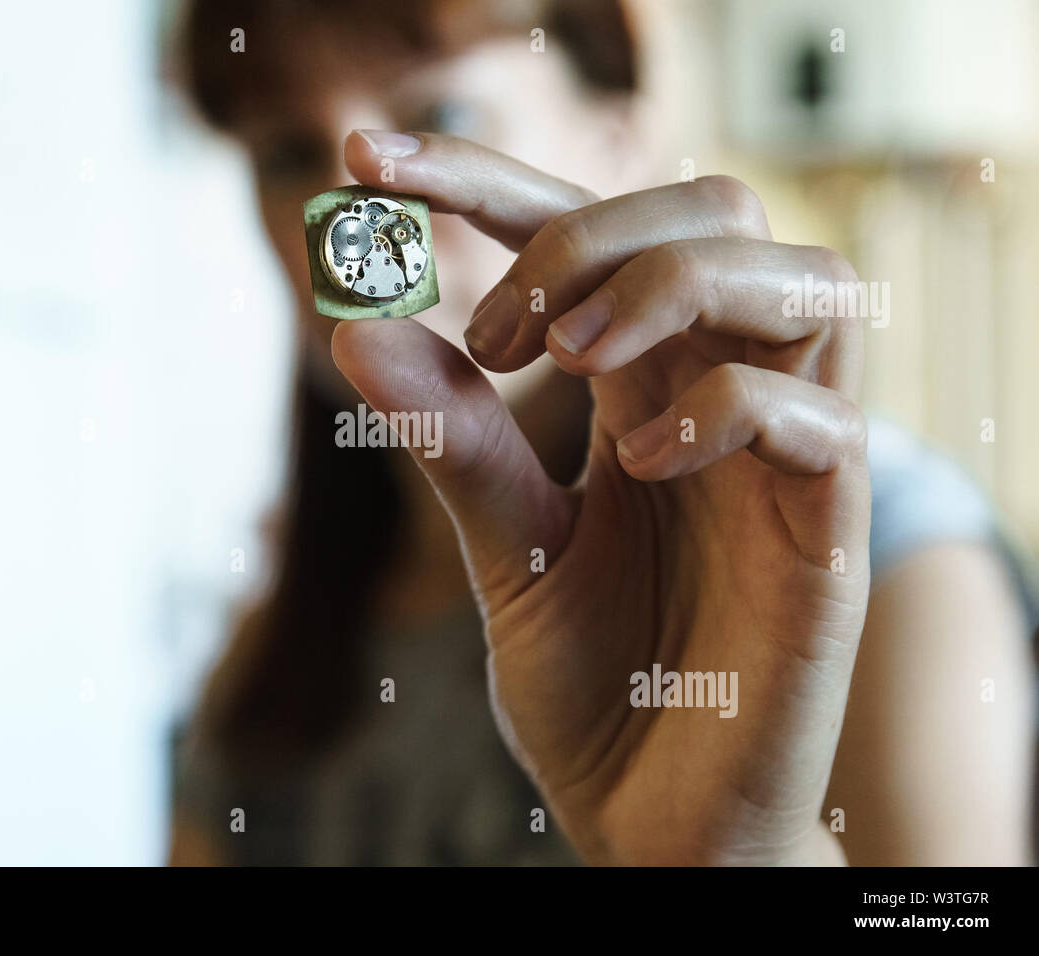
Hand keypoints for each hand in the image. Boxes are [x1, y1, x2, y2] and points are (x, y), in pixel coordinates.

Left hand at [332, 131, 870, 864]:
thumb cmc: (593, 685)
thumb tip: (354, 328)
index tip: (366, 160)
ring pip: (803, 278)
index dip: (478, 180)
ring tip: (568, 356)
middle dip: (589, 232)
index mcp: (640, 388)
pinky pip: (822, 423)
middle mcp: (718, 398)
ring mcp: (784, 461)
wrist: (655, 819)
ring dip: (671, 282)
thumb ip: (451, 443)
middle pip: (712, 211)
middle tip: (496, 330)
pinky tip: (640, 466)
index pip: (582, 233)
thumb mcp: (504, 549)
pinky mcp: (829, 538)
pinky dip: (728, 410)